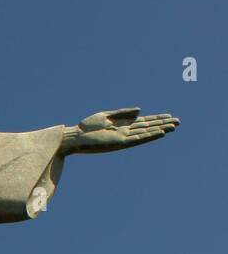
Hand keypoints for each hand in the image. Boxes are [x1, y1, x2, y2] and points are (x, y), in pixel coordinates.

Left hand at [60, 108, 177, 154]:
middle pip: (148, 127)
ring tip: (173, 127)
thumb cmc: (87, 127)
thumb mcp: (106, 116)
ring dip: (160, 130)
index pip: (144, 121)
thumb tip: (140, 110)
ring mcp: (124, 138)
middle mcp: (126, 132)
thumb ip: (123, 113)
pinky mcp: (120, 143)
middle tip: (178, 122)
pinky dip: (149, 136)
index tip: (169, 116)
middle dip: (162, 124)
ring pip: (146, 133)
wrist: (75, 137)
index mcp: (123, 125)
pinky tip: (159, 132)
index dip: (157, 119)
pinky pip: (138, 139)